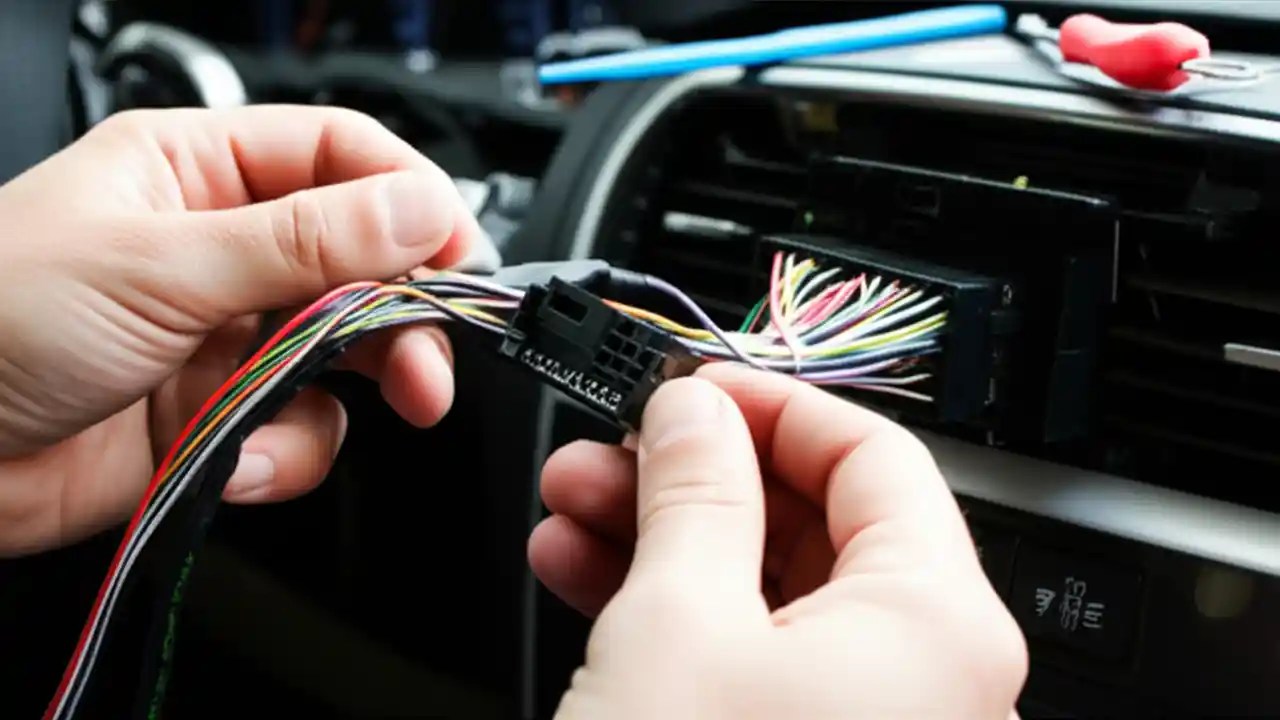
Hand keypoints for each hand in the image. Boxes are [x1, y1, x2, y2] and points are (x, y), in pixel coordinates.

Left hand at [0, 106, 478, 556]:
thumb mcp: (161, 264)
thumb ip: (304, 239)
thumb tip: (420, 208)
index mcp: (198, 171)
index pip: (343, 158)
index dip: (412, 201)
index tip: (457, 259)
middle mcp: (223, 246)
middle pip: (363, 261)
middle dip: (402, 313)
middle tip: (427, 362)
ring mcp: (226, 332)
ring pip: (346, 350)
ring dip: (359, 390)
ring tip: (350, 415)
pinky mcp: (222, 411)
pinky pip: (304, 425)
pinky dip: (290, 451)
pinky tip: (243, 457)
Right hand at [529, 365, 1026, 718]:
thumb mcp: (679, 622)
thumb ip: (693, 491)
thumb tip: (693, 413)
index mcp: (936, 623)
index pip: (872, 454)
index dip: (770, 403)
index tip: (690, 384)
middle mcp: (923, 677)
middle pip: (809, 521)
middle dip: (694, 472)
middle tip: (611, 445)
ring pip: (764, 589)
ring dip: (664, 536)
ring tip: (573, 507)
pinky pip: (744, 656)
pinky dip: (668, 610)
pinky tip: (585, 577)